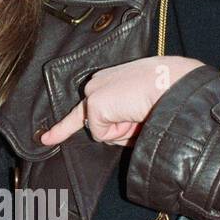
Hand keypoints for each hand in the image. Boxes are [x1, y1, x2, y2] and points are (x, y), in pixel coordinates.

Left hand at [39, 55, 206, 147]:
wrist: (173, 81)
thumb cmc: (168, 89)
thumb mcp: (142, 102)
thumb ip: (124, 117)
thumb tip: (108, 135)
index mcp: (111, 80)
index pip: (85, 106)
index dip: (64, 126)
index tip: (46, 139)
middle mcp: (98, 83)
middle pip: (93, 123)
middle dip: (116, 130)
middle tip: (139, 115)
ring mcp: (94, 93)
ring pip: (103, 132)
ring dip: (123, 131)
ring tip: (141, 111)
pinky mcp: (95, 105)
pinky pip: (105, 136)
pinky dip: (122, 132)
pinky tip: (133, 114)